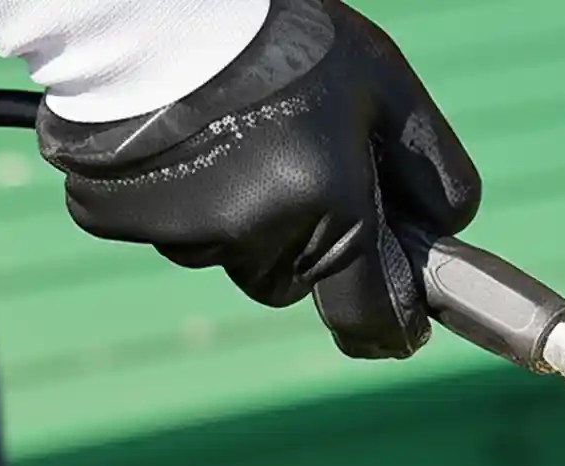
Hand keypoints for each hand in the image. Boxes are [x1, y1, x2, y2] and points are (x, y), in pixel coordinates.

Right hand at [36, 0, 480, 358]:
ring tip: (229, 133)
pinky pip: (168, 229)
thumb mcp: (384, 83)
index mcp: (330, 205)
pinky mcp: (118, 218)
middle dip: (304, 243)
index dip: (388, 331)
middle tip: (291, 161)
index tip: (399, 334)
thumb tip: (446, 234)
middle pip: (291, 279)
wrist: (148, 4)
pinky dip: (176, 198)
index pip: (367, 316)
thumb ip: (429, 168)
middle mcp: (257, 233)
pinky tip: (177, 141)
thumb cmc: (282, 36)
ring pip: (230, 253)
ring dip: (238, 218)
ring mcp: (183, 231)